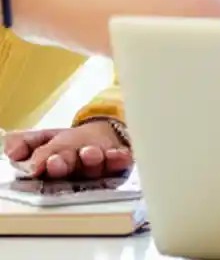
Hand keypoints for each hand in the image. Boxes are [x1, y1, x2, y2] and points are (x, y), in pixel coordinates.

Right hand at [3, 122, 132, 178]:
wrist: (101, 135)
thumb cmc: (69, 143)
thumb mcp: (44, 138)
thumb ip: (24, 143)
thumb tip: (11, 151)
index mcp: (55, 168)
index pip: (48, 169)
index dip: (46, 166)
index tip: (43, 163)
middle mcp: (77, 171)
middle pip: (70, 170)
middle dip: (64, 165)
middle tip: (58, 161)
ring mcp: (100, 168)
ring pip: (94, 168)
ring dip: (91, 160)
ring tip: (89, 152)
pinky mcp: (120, 164)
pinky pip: (121, 163)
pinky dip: (119, 159)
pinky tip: (116, 154)